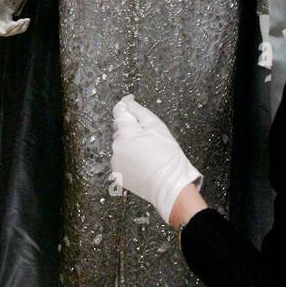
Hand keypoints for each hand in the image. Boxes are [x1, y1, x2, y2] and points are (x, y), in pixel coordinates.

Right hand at [0, 0, 29, 35]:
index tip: (4, 31)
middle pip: (1, 32)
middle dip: (10, 29)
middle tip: (17, 23)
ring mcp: (1, 24)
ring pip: (10, 32)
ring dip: (18, 28)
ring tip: (24, 20)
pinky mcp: (9, 22)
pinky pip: (16, 28)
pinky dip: (22, 26)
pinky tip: (27, 20)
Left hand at [110, 94, 202, 224]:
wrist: (170, 186)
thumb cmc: (168, 155)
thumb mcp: (158, 127)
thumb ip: (139, 111)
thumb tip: (128, 102)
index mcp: (126, 131)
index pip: (118, 111)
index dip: (125, 104)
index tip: (131, 100)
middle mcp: (116, 145)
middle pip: (120, 129)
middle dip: (131, 128)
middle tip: (150, 135)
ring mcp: (115, 161)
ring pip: (121, 145)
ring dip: (130, 144)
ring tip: (149, 152)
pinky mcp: (117, 173)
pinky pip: (121, 159)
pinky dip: (129, 157)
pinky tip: (143, 163)